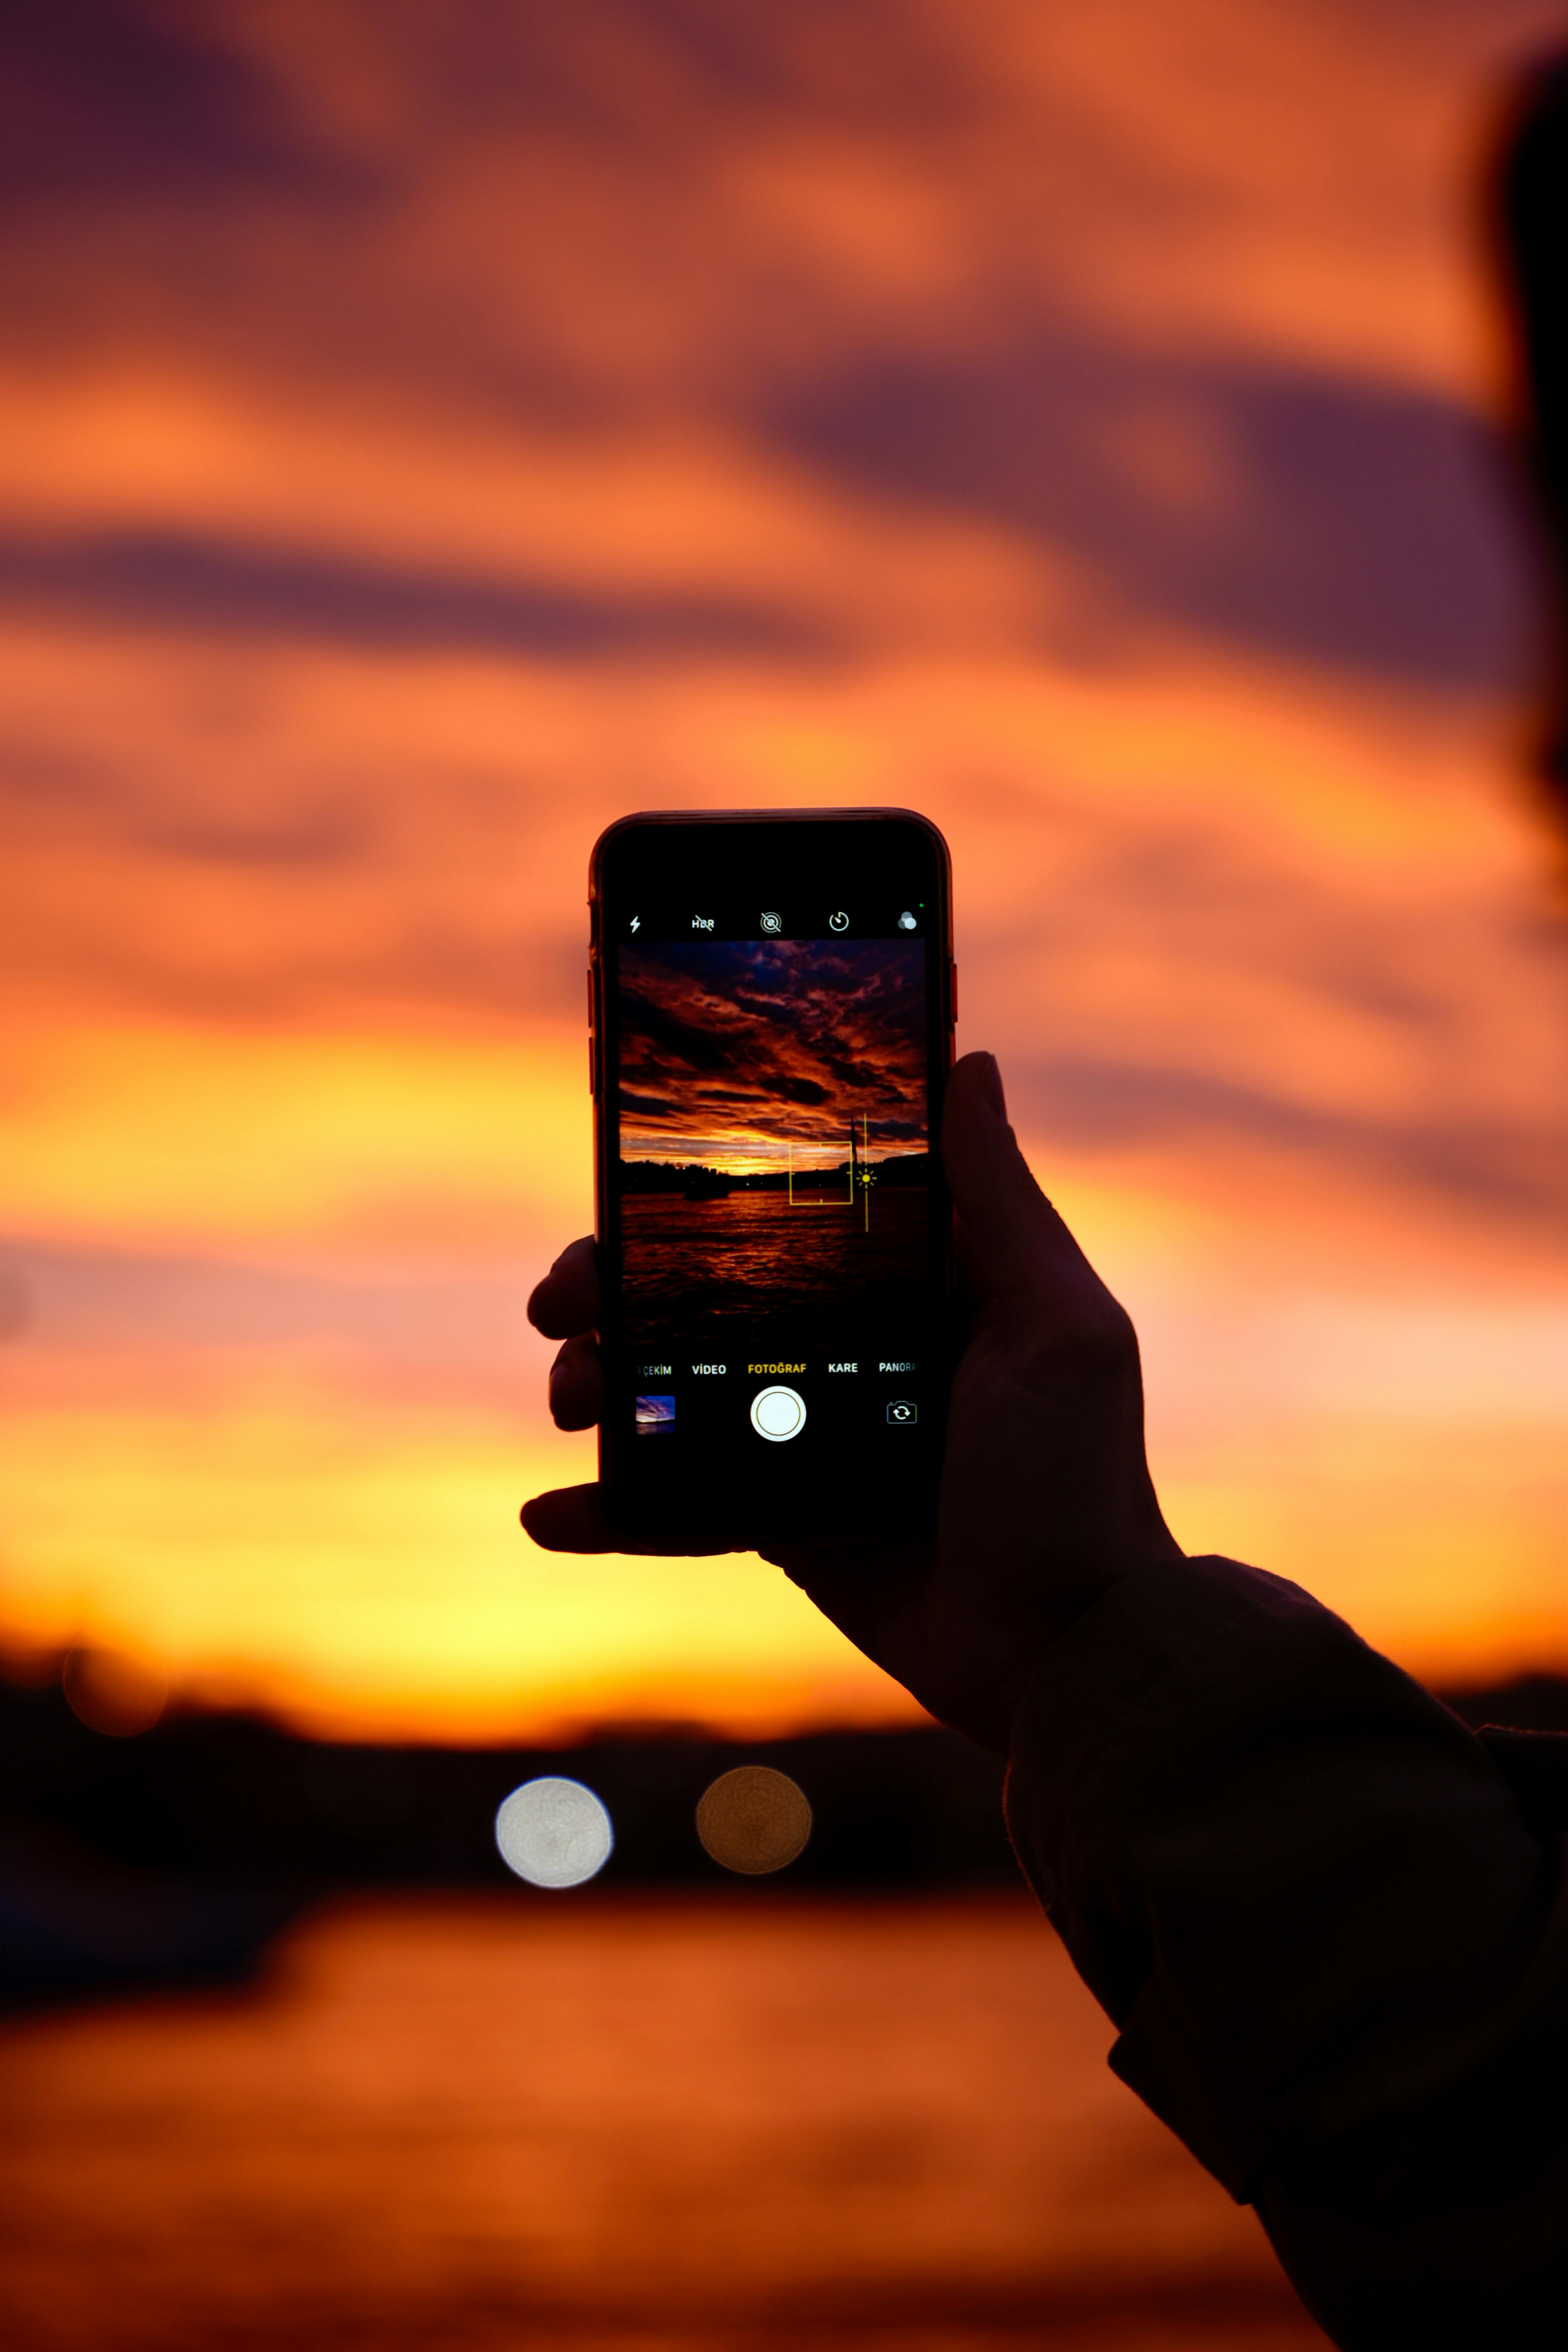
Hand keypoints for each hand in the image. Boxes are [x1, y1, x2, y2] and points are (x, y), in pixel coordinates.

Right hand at [523, 1052, 1182, 1753]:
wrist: (1065, 1654)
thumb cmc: (1079, 1481)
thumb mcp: (1056, 1325)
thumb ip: (1000, 1202)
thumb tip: (973, 1063)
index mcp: (912, 1288)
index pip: (787, 1212)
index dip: (701, 1189)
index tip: (625, 1167)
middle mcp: (850, 1350)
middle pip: (703, 1294)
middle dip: (615, 1286)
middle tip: (561, 1299)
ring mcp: (807, 1436)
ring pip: (670, 1388)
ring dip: (596, 1382)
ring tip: (567, 1395)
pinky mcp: (780, 1521)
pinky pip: (675, 1504)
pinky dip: (608, 1509)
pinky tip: (547, 1512)